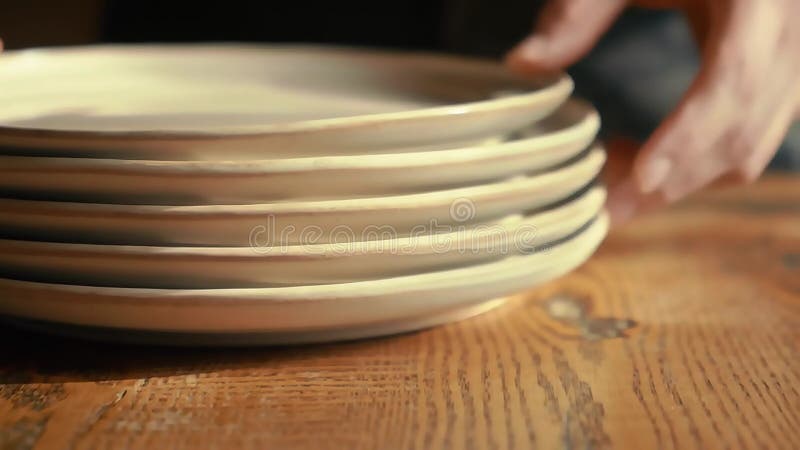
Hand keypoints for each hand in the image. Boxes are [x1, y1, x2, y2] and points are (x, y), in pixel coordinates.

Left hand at [506, 0, 799, 224]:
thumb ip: (577, 10)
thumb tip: (522, 63)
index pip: (736, 75)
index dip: (691, 133)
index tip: (639, 179)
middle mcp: (788, 32)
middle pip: (746, 129)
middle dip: (677, 180)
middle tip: (609, 209)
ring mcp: (790, 59)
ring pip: (753, 146)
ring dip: (685, 179)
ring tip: (616, 176)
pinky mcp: (776, 77)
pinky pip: (750, 138)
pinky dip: (697, 163)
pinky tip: (645, 156)